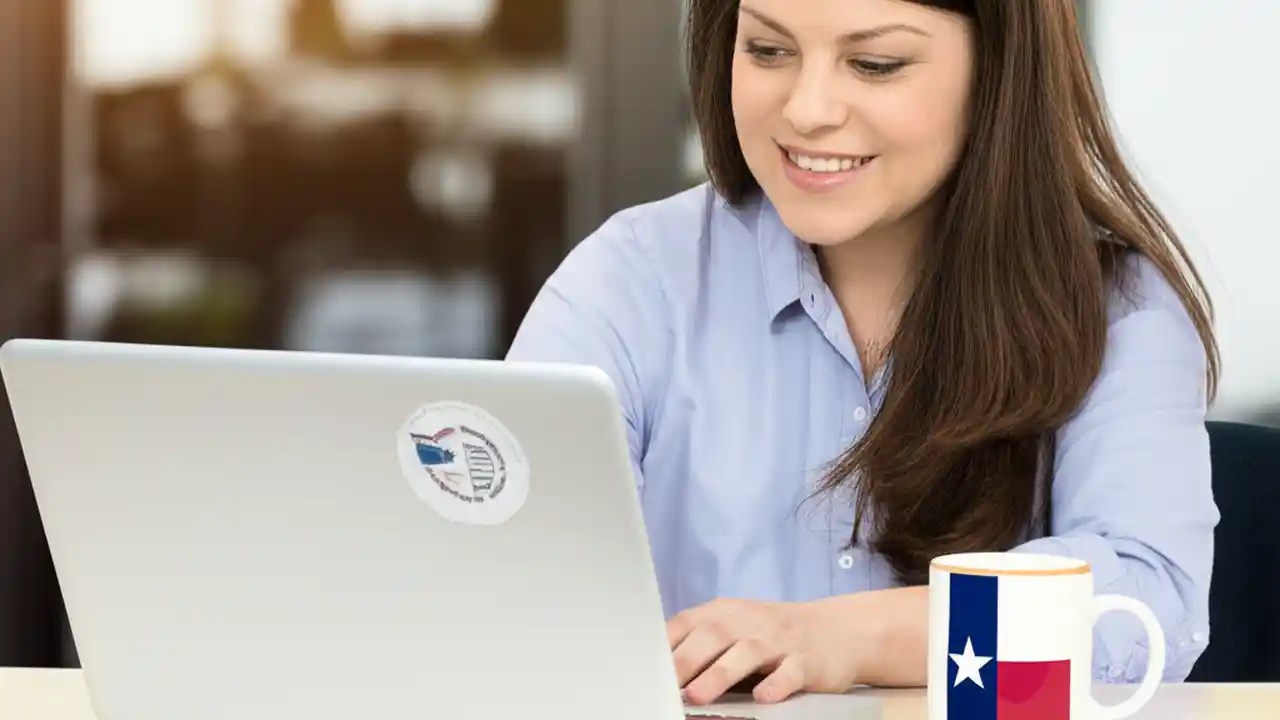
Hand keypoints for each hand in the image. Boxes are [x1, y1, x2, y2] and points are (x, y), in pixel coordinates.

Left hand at [666, 597, 863, 705]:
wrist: (837, 630)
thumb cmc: (771, 634)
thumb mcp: (735, 628)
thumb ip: (700, 643)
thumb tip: (655, 668)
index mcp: (726, 612)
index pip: (688, 622)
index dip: (665, 643)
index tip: (643, 667)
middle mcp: (751, 621)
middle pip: (714, 635)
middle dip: (686, 660)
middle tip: (664, 684)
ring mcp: (780, 639)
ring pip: (748, 652)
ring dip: (720, 674)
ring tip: (697, 695)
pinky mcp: (807, 661)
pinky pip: (791, 671)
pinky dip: (776, 683)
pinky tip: (763, 697)